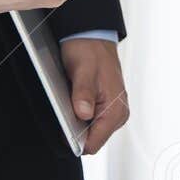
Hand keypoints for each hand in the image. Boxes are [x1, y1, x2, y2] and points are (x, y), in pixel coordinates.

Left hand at [60, 38, 128, 153]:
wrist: (93, 35)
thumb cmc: (90, 50)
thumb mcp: (83, 71)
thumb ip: (83, 94)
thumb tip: (83, 114)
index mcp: (116, 110)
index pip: (94, 144)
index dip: (75, 141)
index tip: (62, 130)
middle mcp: (117, 114)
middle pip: (91, 139)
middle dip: (75, 129)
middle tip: (65, 108)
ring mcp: (112, 111)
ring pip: (89, 131)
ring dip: (76, 121)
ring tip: (70, 99)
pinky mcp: (105, 106)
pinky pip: (89, 120)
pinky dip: (78, 113)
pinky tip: (73, 98)